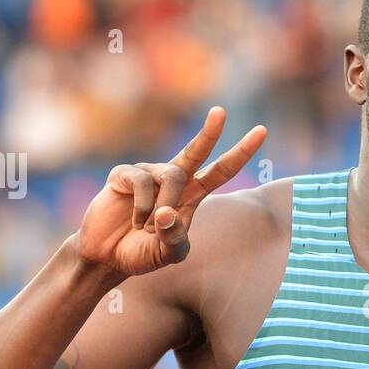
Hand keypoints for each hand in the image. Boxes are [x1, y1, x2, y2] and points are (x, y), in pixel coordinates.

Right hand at [75, 106, 266, 275]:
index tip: (262, 131)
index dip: (240, 153)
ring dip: (164, 206)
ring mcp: (148, 174)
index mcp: (192, 196)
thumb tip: (168, 212)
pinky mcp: (124, 174)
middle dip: (210, 132)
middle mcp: (172, 179)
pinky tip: (133, 219)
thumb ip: (175, 238)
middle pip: (197, 151)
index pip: (221, 171)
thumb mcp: (168, 254)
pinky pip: (143, 182)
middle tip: (221, 112)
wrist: (106, 256)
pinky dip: (142, 208)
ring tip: (147, 228)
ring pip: (173, 175)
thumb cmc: (141, 253)